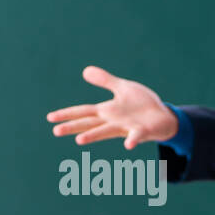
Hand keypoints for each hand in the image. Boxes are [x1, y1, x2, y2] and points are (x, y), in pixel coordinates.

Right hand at [47, 66, 178, 149]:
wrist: (164, 117)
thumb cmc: (142, 105)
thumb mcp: (122, 88)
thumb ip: (105, 81)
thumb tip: (85, 70)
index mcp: (107, 111)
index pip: (83, 112)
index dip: (67, 114)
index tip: (50, 118)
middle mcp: (113, 121)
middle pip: (90, 123)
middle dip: (73, 127)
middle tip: (55, 131)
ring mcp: (127, 127)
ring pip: (107, 131)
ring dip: (93, 135)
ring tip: (79, 140)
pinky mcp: (142, 131)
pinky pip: (136, 136)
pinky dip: (132, 140)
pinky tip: (128, 144)